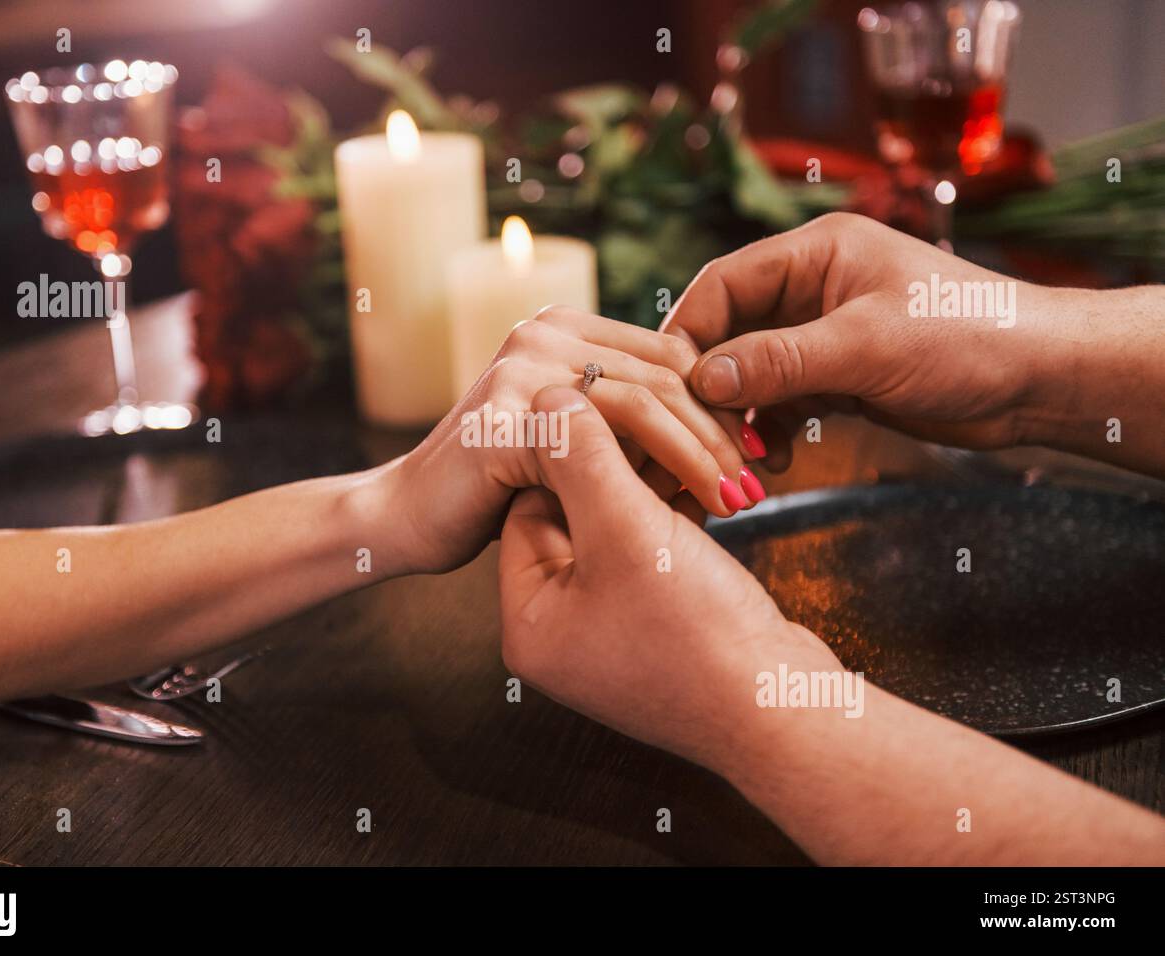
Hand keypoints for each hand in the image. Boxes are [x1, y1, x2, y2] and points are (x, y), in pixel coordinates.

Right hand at [387, 307, 764, 574]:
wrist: (409, 517)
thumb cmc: (498, 492)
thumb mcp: (578, 447)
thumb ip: (629, 428)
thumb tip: (725, 440)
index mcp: (566, 328)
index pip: (672, 353)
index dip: (722, 403)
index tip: (759, 454)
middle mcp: (545, 332)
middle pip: (667, 372)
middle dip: (724, 430)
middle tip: (760, 483)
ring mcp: (524, 367)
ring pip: (644, 402)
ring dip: (701, 454)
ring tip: (737, 502)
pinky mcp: (509, 414)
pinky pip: (603, 440)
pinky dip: (653, 476)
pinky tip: (683, 512)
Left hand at [497, 385, 835, 770]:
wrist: (783, 709)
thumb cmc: (696, 634)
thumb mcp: (626, 532)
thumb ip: (582, 459)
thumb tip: (550, 397)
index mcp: (527, 621)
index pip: (528, 507)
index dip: (566, 454)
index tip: (606, 412)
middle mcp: (560, 629)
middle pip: (573, 516)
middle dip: (616, 468)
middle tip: (653, 425)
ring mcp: (611, 629)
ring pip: (619, 528)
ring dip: (653, 486)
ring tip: (690, 450)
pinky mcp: (658, 624)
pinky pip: (653, 552)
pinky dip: (678, 516)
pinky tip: (710, 484)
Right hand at [661, 213, 1080, 469]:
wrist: (1041, 377)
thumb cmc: (969, 335)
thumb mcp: (865, 345)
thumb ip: (781, 360)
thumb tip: (704, 377)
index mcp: (815, 253)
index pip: (724, 285)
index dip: (689, 333)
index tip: (669, 384)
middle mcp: (813, 288)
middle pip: (731, 332)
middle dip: (714, 385)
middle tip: (702, 433)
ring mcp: (823, 333)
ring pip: (753, 373)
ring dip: (741, 416)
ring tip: (744, 456)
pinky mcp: (839, 375)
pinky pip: (782, 401)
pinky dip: (771, 430)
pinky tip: (775, 459)